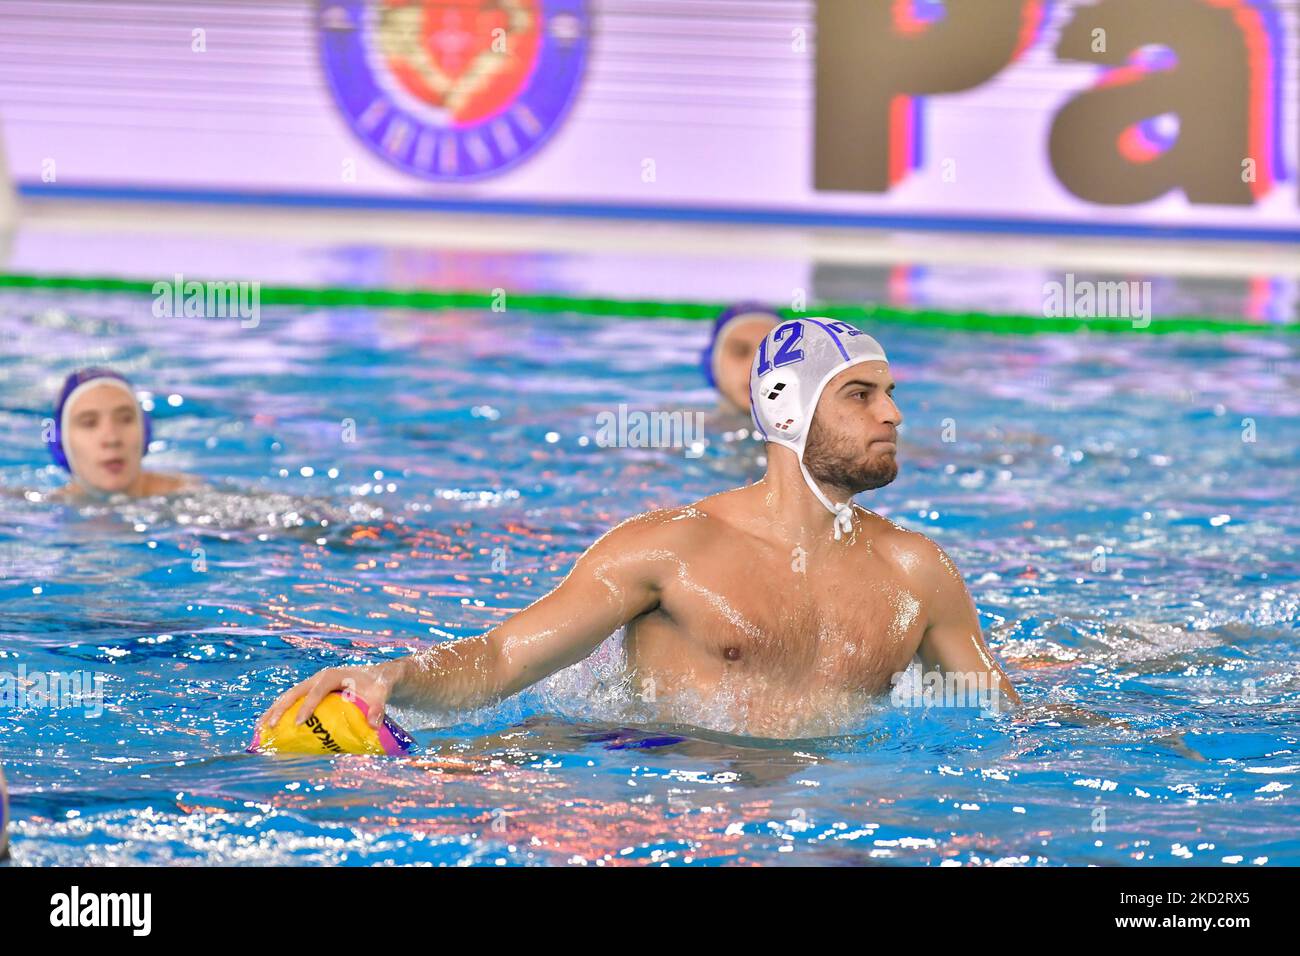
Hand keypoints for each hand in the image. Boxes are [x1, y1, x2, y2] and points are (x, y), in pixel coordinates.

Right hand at [258, 662, 400, 732]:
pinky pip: (292, 702)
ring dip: (273, 711)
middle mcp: (318, 679)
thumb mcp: (381, 693)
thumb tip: (373, 724)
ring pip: (288, 697)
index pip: (317, 690)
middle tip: (269, 727)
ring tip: (260, 729)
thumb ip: (378, 707)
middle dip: (280, 709)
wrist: (376, 677)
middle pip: (294, 692)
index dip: (307, 705)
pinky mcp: (310, 694)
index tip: (299, 722)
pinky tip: (271, 729)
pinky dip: (279, 713)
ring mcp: (312, 686)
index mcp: (332, 676)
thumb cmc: (377, 684)